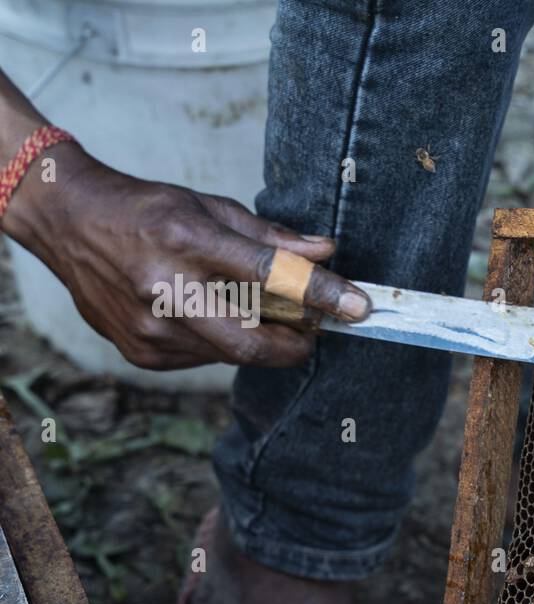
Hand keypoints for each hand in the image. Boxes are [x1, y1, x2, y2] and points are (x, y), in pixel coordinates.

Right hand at [4, 143, 369, 369]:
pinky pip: (204, 358)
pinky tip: (205, 314)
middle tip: (312, 330)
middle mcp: (165, 289)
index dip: (321, 296)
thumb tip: (327, 255)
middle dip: (295, 345)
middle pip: (254, 344)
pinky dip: (221, 341)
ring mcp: (149, 328)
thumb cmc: (146, 210)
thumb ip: (272, 237)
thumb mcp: (210, 207)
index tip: (359, 307)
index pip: (270, 276)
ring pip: (231, 354)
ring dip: (257, 339)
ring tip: (251, 309)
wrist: (67, 222)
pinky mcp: (142, 352)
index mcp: (186, 241)